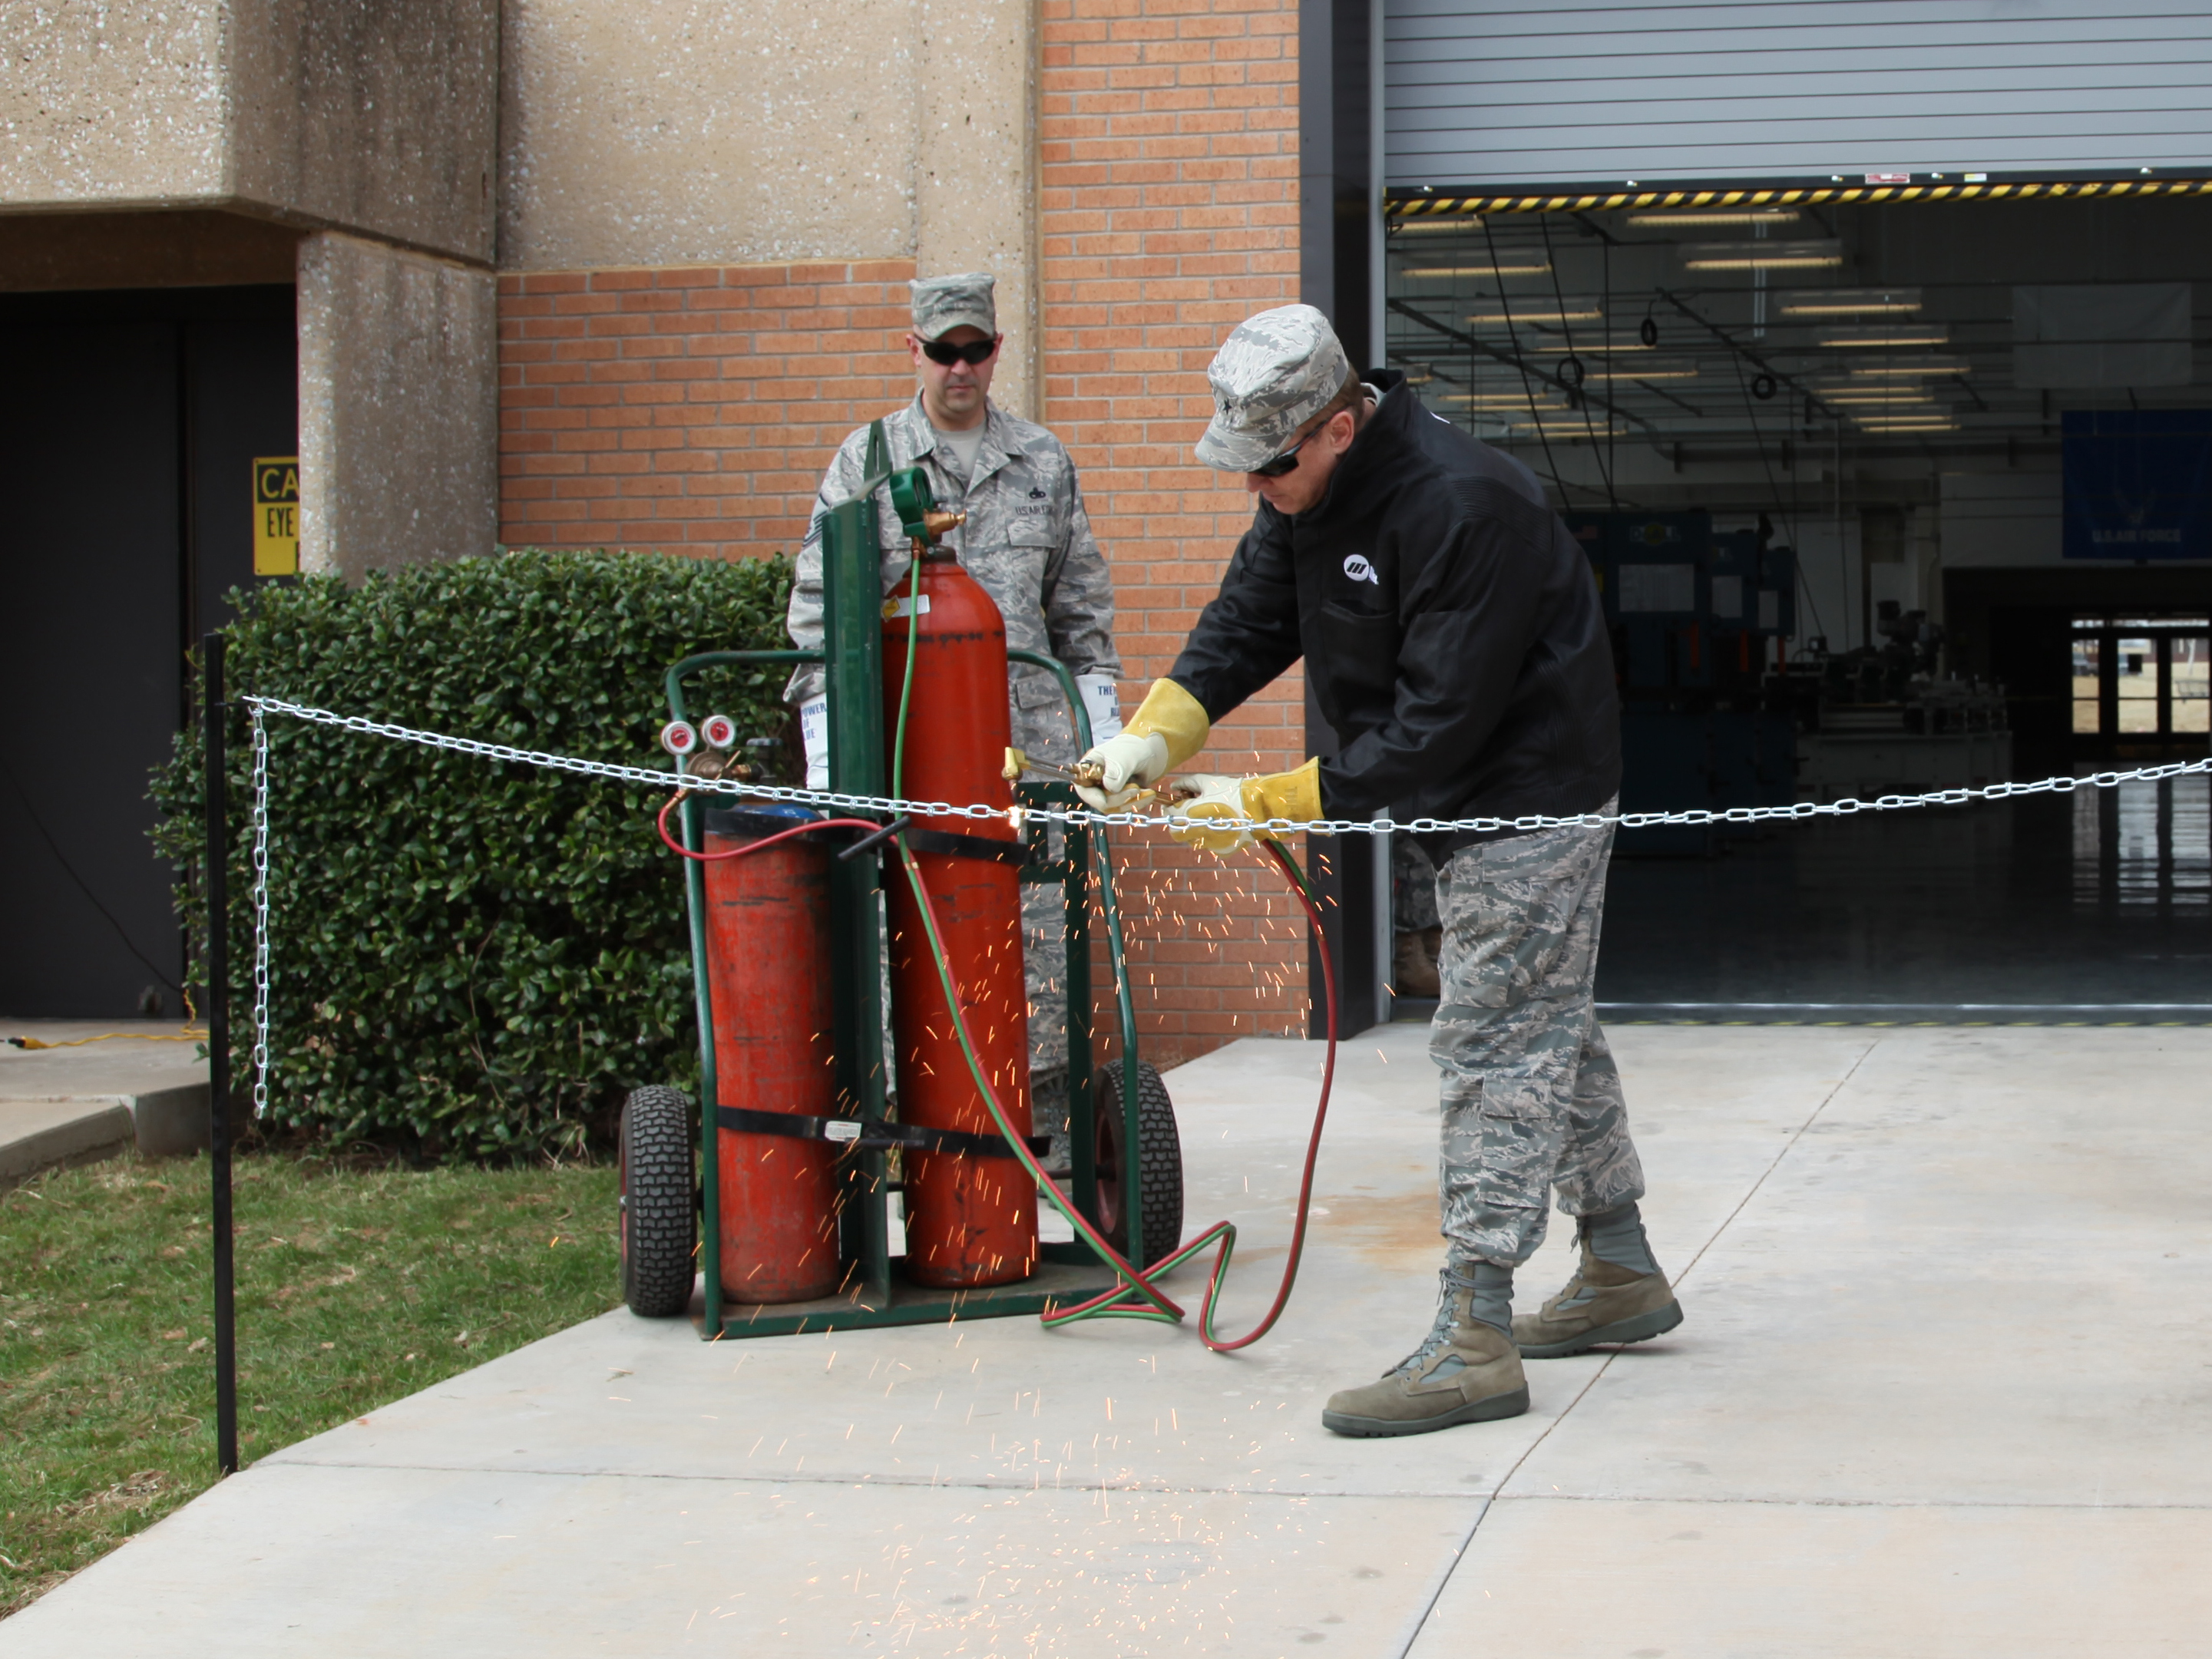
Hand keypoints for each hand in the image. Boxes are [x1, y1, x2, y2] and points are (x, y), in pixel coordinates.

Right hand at [1074, 730, 1169, 810]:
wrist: (1146, 751)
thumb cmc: (1131, 749)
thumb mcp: (1123, 757)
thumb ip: (1116, 772)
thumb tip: (1110, 787)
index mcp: (1087, 769)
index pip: (1085, 790)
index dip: (1097, 797)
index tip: (1113, 793)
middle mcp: (1094, 783)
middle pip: (1101, 802)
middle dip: (1120, 798)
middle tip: (1136, 788)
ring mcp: (1106, 792)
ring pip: (1114, 808)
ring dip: (1131, 801)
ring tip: (1144, 790)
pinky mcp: (1119, 799)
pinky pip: (1125, 807)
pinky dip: (1138, 802)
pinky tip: (1148, 794)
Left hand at [1167, 758, 1322, 855]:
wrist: (1260, 807)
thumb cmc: (1233, 791)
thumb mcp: (1209, 781)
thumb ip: (1187, 783)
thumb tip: (1174, 786)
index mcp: (1189, 814)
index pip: (1169, 814)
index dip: (1171, 806)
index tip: (1178, 801)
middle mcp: (1196, 832)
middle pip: (1176, 833)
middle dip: (1179, 822)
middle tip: (1190, 811)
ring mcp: (1209, 844)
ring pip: (1194, 840)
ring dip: (1196, 830)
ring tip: (1211, 815)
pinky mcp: (1222, 851)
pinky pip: (1211, 845)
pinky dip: (1212, 837)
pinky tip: (1223, 825)